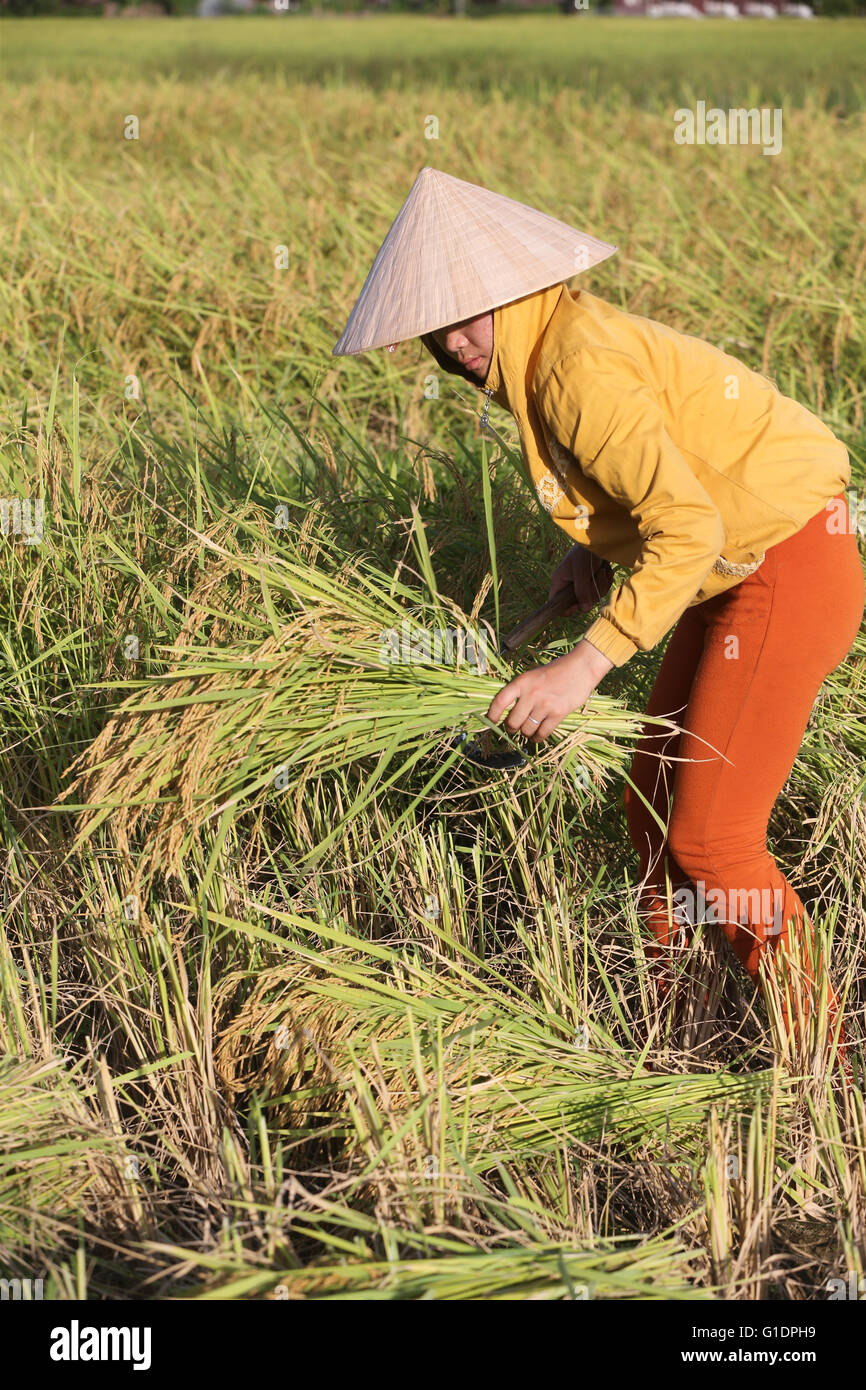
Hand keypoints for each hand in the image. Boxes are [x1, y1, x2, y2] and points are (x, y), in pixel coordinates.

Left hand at [487, 640, 613, 741]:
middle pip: (513, 722)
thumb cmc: (556, 671)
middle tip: (514, 728)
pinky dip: (538, 738)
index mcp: (522, 682)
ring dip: (526, 733)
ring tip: (528, 731)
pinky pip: (542, 733)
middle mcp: (531, 694)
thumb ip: (521, 690)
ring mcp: (545, 704)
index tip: (492, 721)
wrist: (581, 668)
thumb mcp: (533, 675)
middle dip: (511, 728)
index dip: (492, 715)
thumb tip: (508, 709)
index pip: (500, 702)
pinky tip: (537, 736)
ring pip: (527, 730)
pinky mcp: (558, 713)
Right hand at [548, 547, 612, 613]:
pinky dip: (605, 581)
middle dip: (591, 592)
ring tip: (602, 571)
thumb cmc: (585, 553)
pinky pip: (600, 590)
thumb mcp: (582, 572)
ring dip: (600, 585)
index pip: (556, 604)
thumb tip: (584, 610)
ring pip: (592, 596)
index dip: (567, 609)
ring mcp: (581, 583)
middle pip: (579, 602)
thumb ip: (582, 591)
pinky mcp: (592, 581)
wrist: (599, 539)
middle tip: (596, 578)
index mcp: (560, 582)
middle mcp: (569, 585)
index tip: (579, 605)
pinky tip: (605, 570)